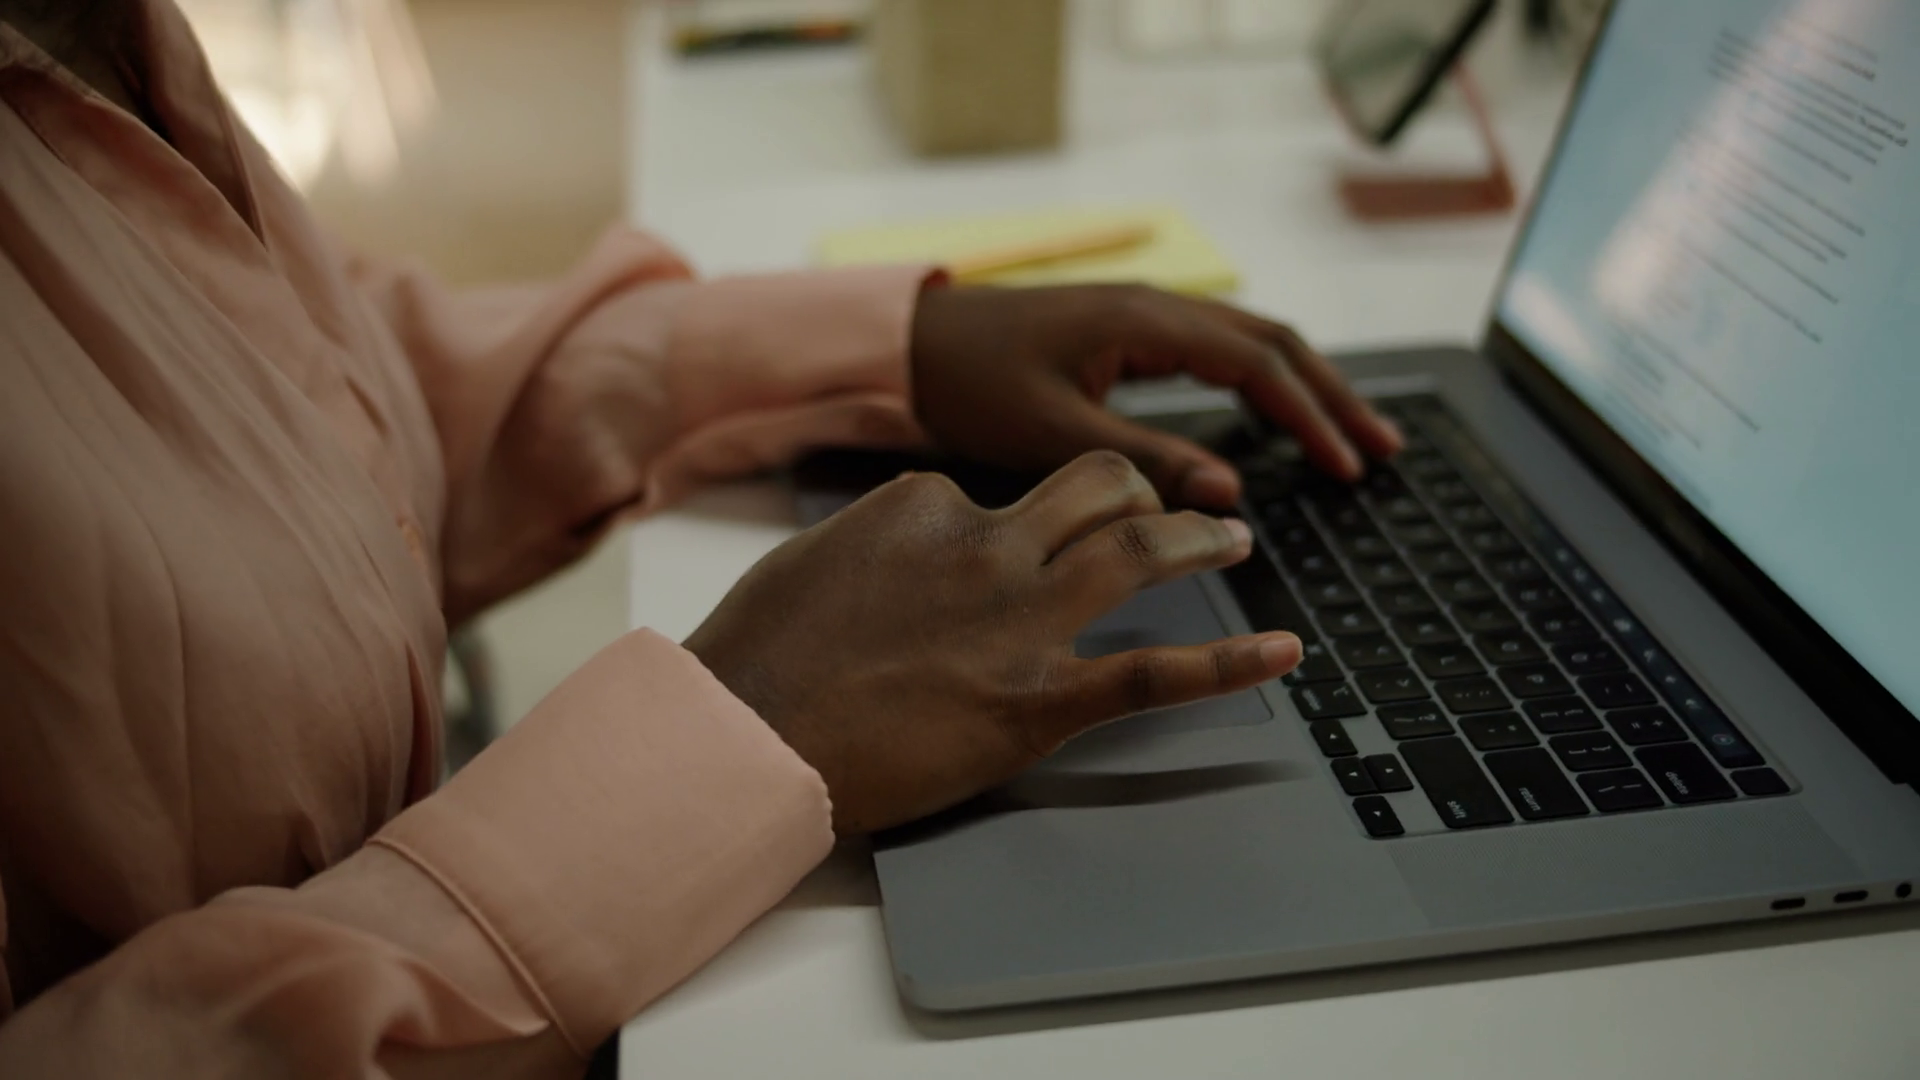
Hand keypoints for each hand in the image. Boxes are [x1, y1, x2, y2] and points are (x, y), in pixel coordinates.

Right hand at [684, 452, 1302, 833]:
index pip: (997, 492)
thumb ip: (882, 538)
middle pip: (1095, 486)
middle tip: (1175, 505)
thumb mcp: (815, 558)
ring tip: (1235, 537)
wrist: (747, 732)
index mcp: (925, 504)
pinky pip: (1154, 672)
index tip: (1004, 554)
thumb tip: (913, 540)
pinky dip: (1229, 662)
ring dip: (1199, 537)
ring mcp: (1019, 619)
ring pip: (1138, 548)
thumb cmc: (760, 655)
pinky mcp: (1038, 700)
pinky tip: (1282, 653)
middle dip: (1140, 489)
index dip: (1009, 522)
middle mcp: (985, 544)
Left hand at [909, 284, 1404, 508]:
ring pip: (1251, 342)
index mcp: (1145, 322)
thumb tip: (1229, 491)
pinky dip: (1263, 380)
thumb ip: (1141, 461)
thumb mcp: (1052, 432)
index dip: (1311, 418)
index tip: (1348, 468)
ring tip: (1351, 434)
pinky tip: (1276, 414)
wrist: (907, 342)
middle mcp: (1156, 309)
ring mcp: (1144, 316)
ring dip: (1305, 386)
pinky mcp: (1128, 334)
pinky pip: (1217, 350)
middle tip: (1383, 450)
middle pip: (1273, 343)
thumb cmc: (967, 382)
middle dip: (1333, 396)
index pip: (1259, 365)